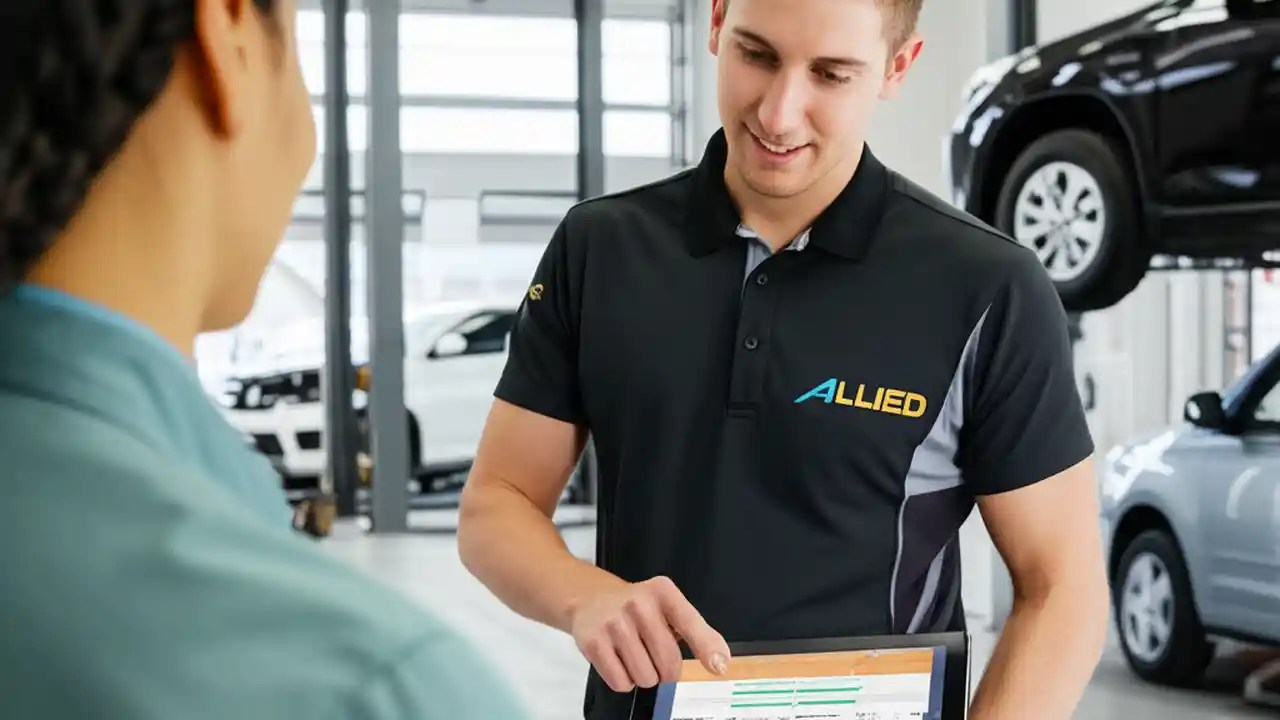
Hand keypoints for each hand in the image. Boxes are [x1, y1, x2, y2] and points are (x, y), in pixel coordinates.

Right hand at [569, 575, 730, 692]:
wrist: (590, 598)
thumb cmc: (637, 608)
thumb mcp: (668, 607)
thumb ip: (696, 632)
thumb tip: (719, 661)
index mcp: (663, 593)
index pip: (689, 622)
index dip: (706, 647)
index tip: (719, 665)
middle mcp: (638, 604)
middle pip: (668, 664)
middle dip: (665, 670)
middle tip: (654, 654)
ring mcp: (614, 623)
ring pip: (646, 678)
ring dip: (643, 675)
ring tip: (633, 653)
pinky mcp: (594, 642)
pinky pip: (621, 682)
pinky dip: (623, 679)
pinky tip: (618, 658)